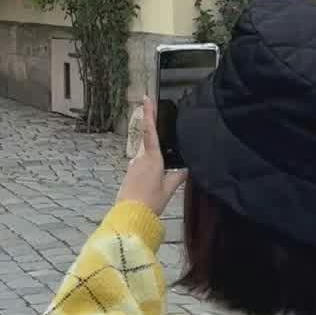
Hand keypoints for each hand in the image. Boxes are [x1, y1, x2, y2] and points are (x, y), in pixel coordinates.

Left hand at [116, 97, 186, 216]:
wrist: (130, 216)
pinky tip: (151, 185)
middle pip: (148, 143)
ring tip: (157, 183)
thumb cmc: (150, 202)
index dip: (149, 113)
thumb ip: (177, 177)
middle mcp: (140, 158)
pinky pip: (141, 167)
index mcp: (152, 158)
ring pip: (145, 157)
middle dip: (154, 142)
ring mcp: (133, 166)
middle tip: (159, 148)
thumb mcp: (168, 190)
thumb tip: (186, 169)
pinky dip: (148, 171)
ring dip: (152, 163)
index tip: (146, 98)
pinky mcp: (129, 174)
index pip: (150, 130)